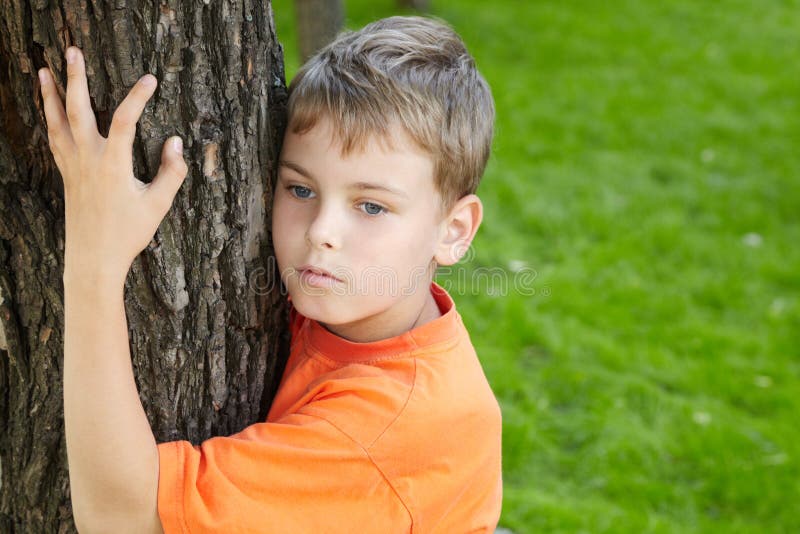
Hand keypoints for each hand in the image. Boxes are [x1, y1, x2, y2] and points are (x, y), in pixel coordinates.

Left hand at [40, 46, 187, 284]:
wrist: (93, 258)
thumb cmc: (127, 233)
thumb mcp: (158, 205)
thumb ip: (171, 173)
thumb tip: (177, 143)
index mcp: (112, 165)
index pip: (125, 120)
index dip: (138, 97)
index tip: (150, 79)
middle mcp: (88, 160)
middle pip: (78, 109)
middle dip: (75, 78)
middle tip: (72, 51)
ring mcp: (73, 166)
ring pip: (57, 122)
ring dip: (50, 94)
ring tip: (42, 70)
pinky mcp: (66, 174)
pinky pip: (53, 139)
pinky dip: (49, 119)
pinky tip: (49, 108)